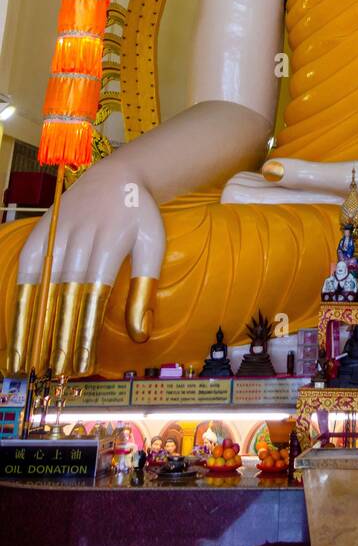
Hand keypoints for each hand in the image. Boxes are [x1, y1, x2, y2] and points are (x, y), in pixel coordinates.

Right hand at [10, 160, 164, 375]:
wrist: (117, 175)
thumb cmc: (137, 215)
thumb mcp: (152, 244)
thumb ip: (145, 287)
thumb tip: (140, 334)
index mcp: (111, 241)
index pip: (95, 294)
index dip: (86, 329)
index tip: (82, 362)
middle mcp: (82, 236)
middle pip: (67, 292)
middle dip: (61, 333)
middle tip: (55, 370)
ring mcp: (59, 231)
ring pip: (45, 283)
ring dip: (36, 322)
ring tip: (28, 358)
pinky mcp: (44, 229)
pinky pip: (28, 265)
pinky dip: (21, 295)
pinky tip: (17, 324)